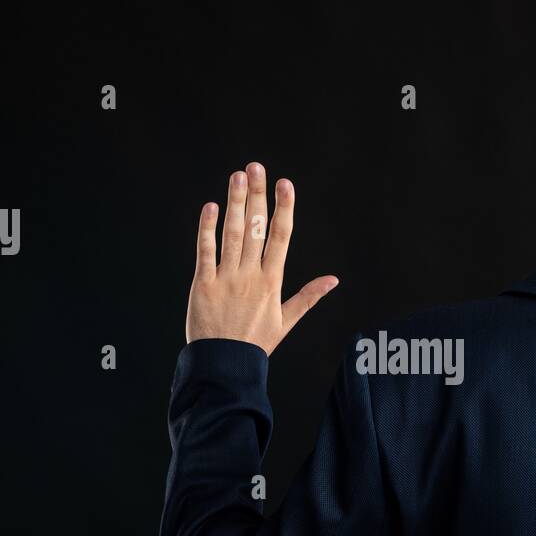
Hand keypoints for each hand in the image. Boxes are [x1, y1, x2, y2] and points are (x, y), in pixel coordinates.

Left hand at [184, 162, 338, 353]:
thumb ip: (308, 297)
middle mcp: (251, 276)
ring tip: (237, 177)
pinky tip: (211, 207)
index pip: (281, 238)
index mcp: (272, 283)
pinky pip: (205, 252)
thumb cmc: (255, 344)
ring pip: (233, 235)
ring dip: (235, 204)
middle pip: (257, 228)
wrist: (224, 367)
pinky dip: (207, 229)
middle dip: (257, 196)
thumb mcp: (286, 321)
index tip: (285, 184)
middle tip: (256, 168)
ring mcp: (226, 279)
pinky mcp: (202, 285)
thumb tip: (333, 280)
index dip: (283, 208)